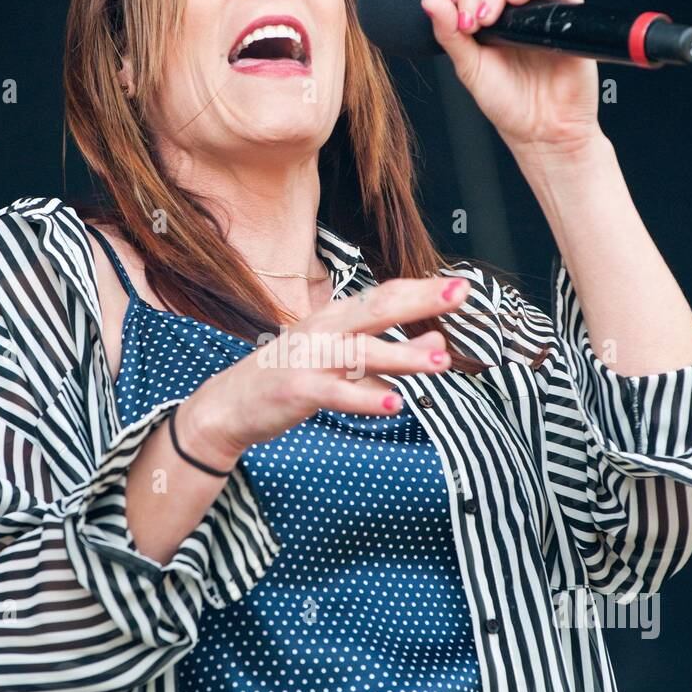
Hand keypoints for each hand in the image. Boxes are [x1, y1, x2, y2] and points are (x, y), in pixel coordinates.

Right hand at [176, 274, 470, 465]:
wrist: (229, 404)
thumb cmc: (290, 376)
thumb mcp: (341, 359)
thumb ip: (388, 351)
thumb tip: (437, 342)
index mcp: (336, 317)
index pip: (385, 295)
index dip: (423, 289)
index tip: (461, 286)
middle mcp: (324, 329)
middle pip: (377, 309)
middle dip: (420, 301)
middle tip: (458, 294)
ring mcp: (309, 358)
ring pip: (361, 352)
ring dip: (402, 355)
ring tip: (440, 362)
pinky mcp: (297, 389)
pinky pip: (337, 393)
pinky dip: (365, 398)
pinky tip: (394, 403)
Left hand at [421, 0, 599, 158]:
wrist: (541, 131)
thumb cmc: (507, 102)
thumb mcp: (469, 67)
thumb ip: (449, 34)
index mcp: (487, 9)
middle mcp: (515, 2)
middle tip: (469, 23)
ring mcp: (542, 5)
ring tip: (487, 19)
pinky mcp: (570, 11)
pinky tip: (516, 0)